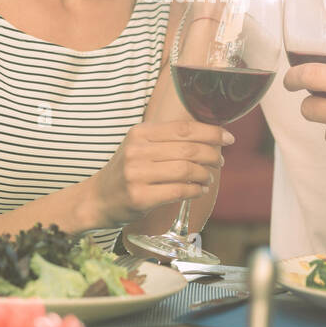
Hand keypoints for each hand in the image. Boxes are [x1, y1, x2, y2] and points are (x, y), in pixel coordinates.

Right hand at [85, 120, 234, 228]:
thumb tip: (210, 137)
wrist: (98, 198)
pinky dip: (195, 191)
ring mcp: (137, 174)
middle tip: (220, 161)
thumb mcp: (141, 146)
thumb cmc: (127, 171)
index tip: (228, 138)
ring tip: (208, 177)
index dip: (210, 132)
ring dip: (204, 174)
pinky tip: (199, 190)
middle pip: (188, 149)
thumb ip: (168, 140)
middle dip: (211, 155)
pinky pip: (178, 191)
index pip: (183, 128)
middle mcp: (137, 150)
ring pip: (185, 170)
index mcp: (140, 132)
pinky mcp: (140, 197)